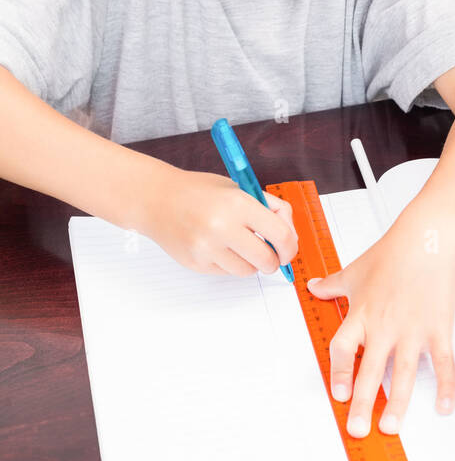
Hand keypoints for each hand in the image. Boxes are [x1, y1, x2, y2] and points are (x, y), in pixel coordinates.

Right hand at [142, 166, 297, 277]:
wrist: (157, 200)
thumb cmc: (200, 192)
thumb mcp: (239, 188)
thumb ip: (270, 207)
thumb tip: (291, 236)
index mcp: (238, 203)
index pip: (281, 235)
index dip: (290, 246)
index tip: (289, 248)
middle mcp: (222, 227)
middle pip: (267, 260)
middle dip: (274, 260)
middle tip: (271, 254)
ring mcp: (207, 248)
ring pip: (248, 271)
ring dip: (251, 263)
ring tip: (239, 245)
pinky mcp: (196, 263)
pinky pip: (227, 273)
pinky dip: (230, 263)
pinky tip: (218, 246)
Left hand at [307, 222, 454, 438]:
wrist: (426, 239)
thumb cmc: (392, 253)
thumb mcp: (354, 270)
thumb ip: (332, 285)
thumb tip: (313, 286)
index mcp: (361, 315)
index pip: (342, 350)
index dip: (338, 373)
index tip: (339, 394)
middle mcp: (384, 327)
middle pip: (369, 372)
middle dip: (362, 404)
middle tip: (357, 429)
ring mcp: (412, 331)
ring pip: (403, 374)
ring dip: (397, 404)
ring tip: (391, 426)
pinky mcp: (438, 329)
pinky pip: (441, 364)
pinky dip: (445, 386)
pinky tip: (444, 407)